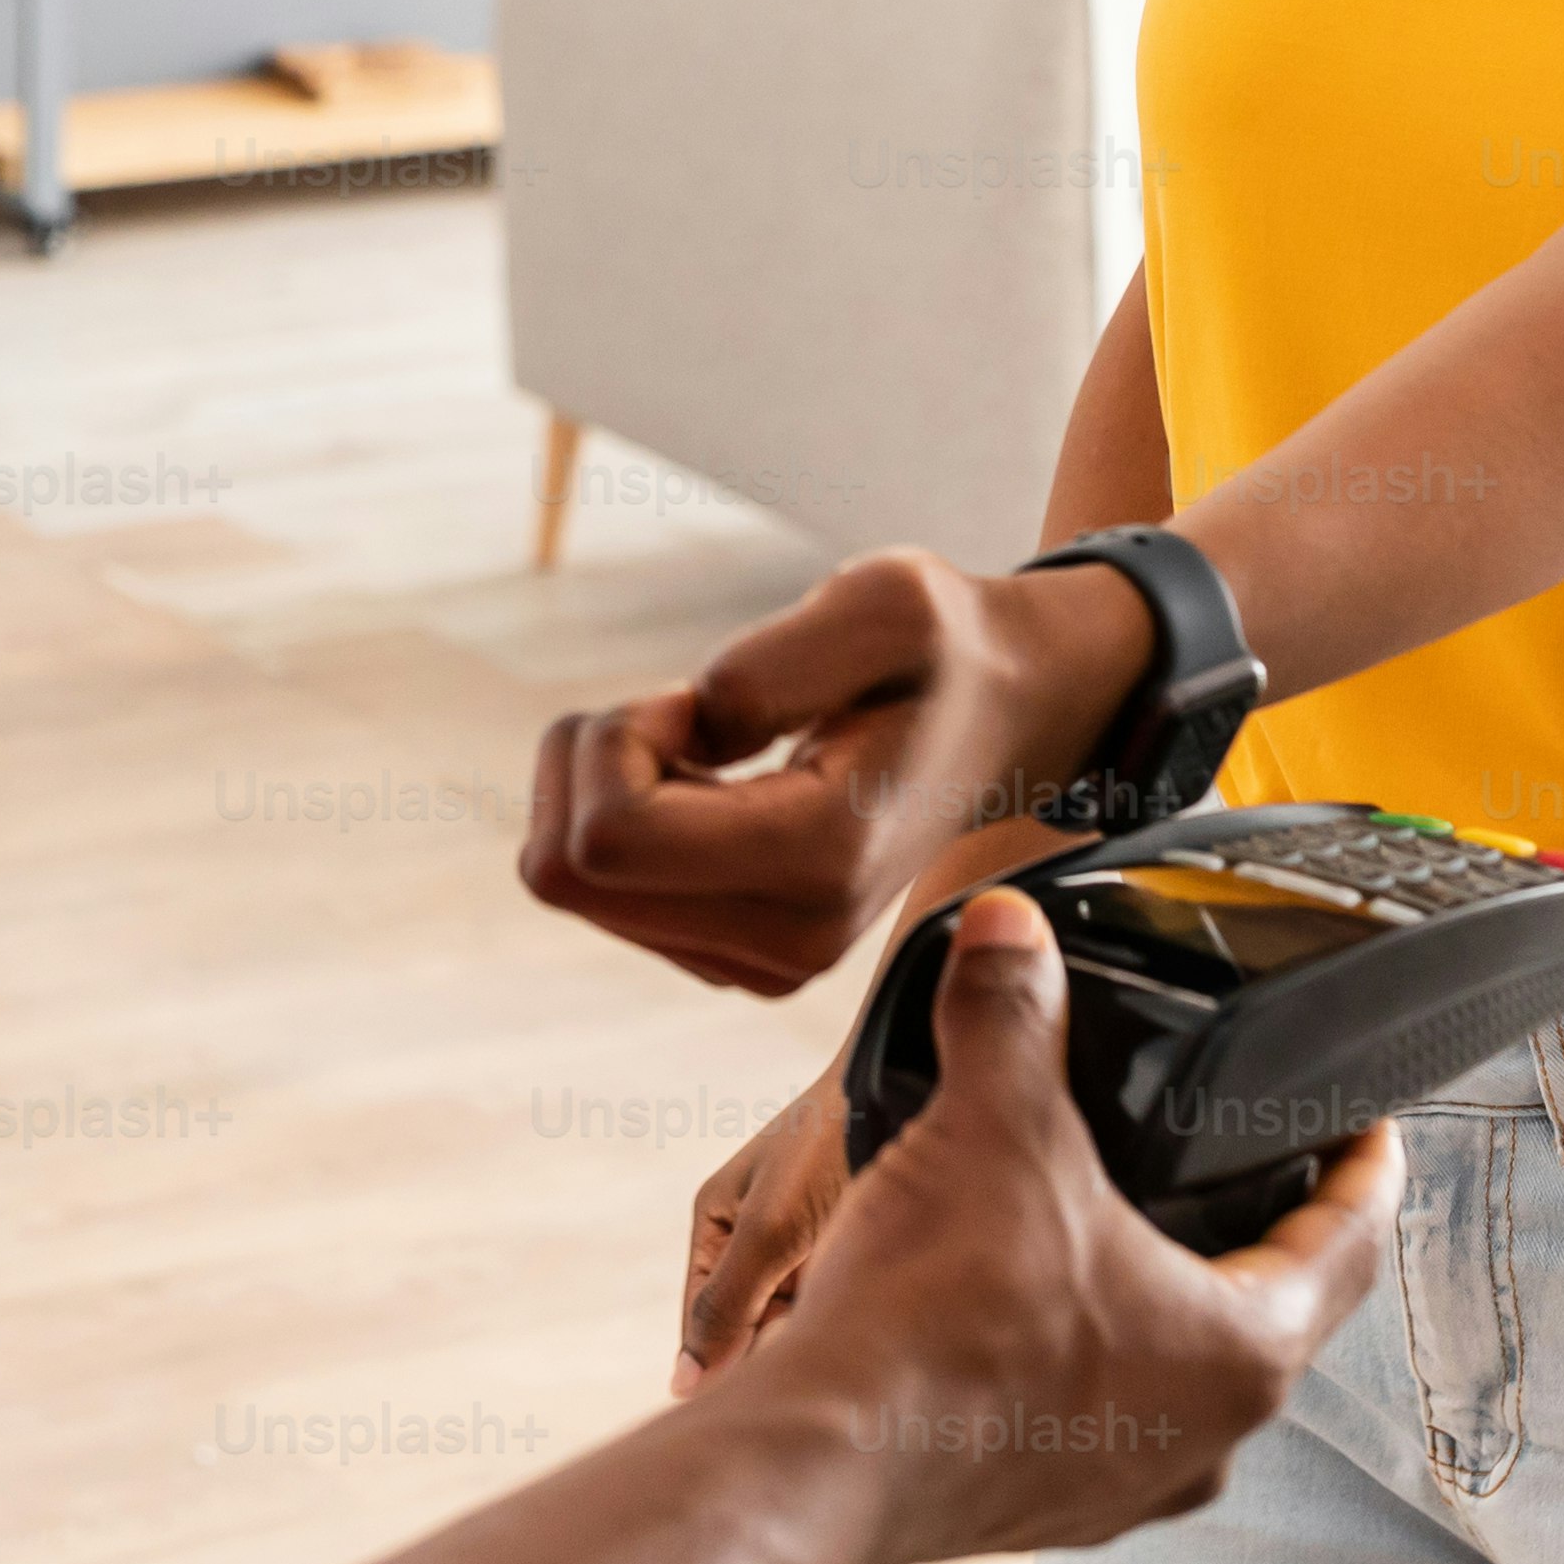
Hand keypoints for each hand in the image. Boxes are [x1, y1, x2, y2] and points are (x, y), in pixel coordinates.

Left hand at [520, 548, 1151, 995]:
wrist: (999, 720)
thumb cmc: (937, 649)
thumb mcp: (883, 600)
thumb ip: (778, 661)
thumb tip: (697, 731)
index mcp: (823, 858)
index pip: (608, 840)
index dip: (617, 740)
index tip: (692, 697)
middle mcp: (792, 939)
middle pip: (564, 871)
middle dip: (595, 763)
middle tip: (688, 714)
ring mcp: (762, 964)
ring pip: (569, 885)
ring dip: (606, 788)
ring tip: (710, 748)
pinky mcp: (734, 959)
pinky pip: (600, 895)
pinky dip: (623, 823)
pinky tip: (710, 789)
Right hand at [673, 1075, 853, 1399]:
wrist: (905, 1083)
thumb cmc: (829, 1149)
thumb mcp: (770, 1232)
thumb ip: (728, 1309)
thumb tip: (682, 1387)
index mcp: (717, 1223)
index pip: (706, 1325)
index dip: (725, 1372)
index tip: (755, 1414)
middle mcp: (755, 1235)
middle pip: (753, 1327)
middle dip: (779, 1353)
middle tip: (814, 1383)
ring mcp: (803, 1237)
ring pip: (799, 1317)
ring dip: (820, 1336)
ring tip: (850, 1353)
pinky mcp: (849, 1239)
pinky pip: (837, 1298)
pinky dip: (850, 1314)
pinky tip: (875, 1329)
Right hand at [724, 893, 1393, 1563]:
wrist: (821, 1464)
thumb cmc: (936, 1329)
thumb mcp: (992, 1130)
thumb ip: (1011, 1016)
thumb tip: (1011, 931)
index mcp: (1240, 1352)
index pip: (1349, 1243)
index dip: (1365, 1165)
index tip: (1368, 1125)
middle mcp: (1204, 1440)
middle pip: (1270, 1312)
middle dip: (1257, 1229)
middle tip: (1243, 1161)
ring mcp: (1123, 1487)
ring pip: (1179, 1374)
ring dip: (1163, 1302)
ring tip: (1119, 1228)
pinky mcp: (1042, 1508)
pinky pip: (1091, 1415)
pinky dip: (1077, 1357)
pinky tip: (1019, 1309)